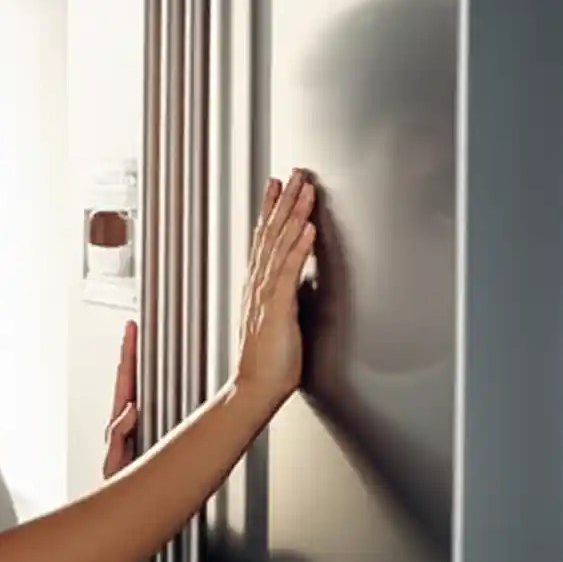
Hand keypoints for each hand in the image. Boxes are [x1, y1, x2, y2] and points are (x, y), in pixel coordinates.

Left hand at [102, 320, 138, 478]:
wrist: (126, 512)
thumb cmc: (117, 492)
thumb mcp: (115, 464)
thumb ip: (119, 437)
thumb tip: (130, 409)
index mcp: (120, 424)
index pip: (125, 381)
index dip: (127, 355)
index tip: (131, 331)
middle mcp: (125, 422)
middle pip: (128, 379)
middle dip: (130, 353)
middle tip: (133, 329)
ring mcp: (133, 427)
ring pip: (134, 391)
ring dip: (134, 367)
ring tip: (135, 342)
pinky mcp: (145, 435)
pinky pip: (142, 406)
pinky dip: (142, 389)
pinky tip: (146, 380)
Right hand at [234, 169, 316, 402]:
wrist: (255, 388)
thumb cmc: (268, 362)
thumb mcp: (276, 320)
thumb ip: (280, 298)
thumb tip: (289, 280)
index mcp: (258, 286)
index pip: (263, 239)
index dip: (270, 209)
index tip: (276, 185)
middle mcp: (259, 284)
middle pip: (270, 234)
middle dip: (283, 201)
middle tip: (293, 174)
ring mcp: (266, 294)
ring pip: (279, 245)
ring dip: (293, 214)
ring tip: (304, 189)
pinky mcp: (277, 308)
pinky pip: (288, 271)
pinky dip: (298, 247)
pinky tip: (307, 228)